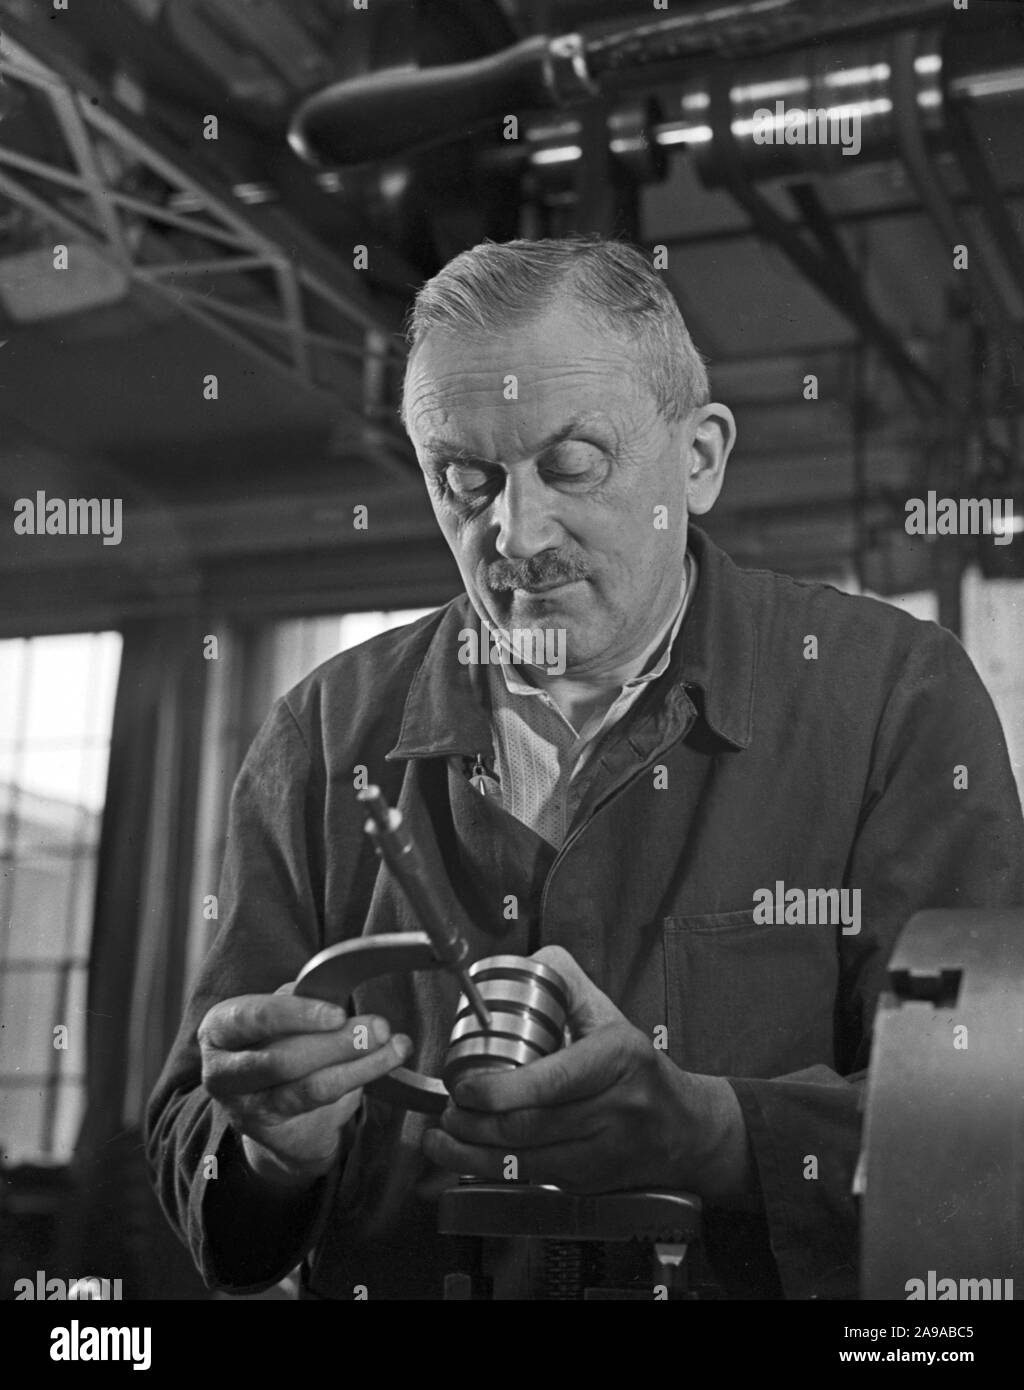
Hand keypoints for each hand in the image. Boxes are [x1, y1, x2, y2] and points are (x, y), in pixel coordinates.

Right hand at [199, 981, 411, 1190]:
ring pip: (304, 1086)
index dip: (295, 1014)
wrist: (275, 1110)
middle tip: (379, 1027)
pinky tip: (384, 1063)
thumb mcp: (282, 1015)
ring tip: (393, 1045)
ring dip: (356, 1064)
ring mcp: (242, 1106)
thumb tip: (331, 986)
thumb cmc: (280, 1043)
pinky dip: (356, 1079)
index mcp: (221, 1026)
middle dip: (335, 1043)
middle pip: (279, 1058)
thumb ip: (299, 999)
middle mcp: (220, 1070)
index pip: (252, 1017)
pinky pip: (318, 1104)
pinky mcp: (270, 1129)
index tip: (338, 1013)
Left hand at [422, 946, 753, 1201]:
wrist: (687, 1129)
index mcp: (618, 1058)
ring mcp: (606, 1152)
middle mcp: (616, 1108)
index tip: (465, 1089)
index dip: (500, 1092)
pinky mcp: (594, 1183)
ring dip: (475, 1154)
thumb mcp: (609, 1015)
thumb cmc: (636, 1066)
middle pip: (532, 1127)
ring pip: (528, 1163)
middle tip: (447, 1111)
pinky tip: (468, 1159)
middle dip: (476, 1124)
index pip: (552, 1081)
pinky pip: (535, 1181)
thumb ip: (564, 984)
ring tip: (444, 1137)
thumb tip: (520, 963)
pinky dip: (495, 1172)